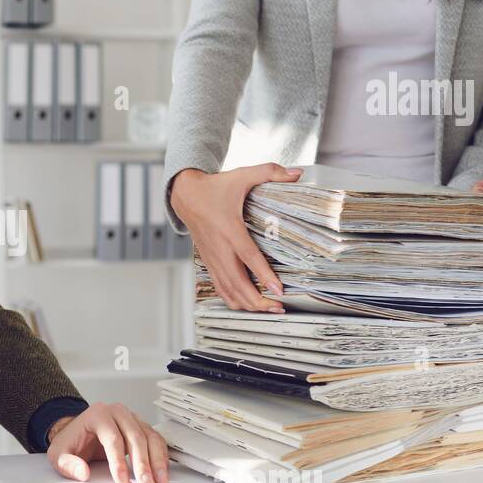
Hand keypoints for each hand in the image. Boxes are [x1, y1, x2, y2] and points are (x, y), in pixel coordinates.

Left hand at [46, 403, 169, 482]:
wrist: (77, 432)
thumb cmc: (71, 442)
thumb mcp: (58, 454)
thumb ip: (67, 464)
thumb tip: (82, 473)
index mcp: (97, 414)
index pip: (112, 438)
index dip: (119, 461)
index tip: (122, 480)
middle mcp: (117, 412)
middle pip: (134, 436)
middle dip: (142, 463)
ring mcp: (131, 418)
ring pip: (149, 437)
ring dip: (156, 460)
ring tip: (159, 480)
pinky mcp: (140, 426)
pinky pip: (155, 439)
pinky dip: (161, 455)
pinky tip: (162, 470)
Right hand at [168, 163, 301, 311]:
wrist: (185, 195)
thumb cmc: (215, 187)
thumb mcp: (242, 175)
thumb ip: (269, 172)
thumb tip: (297, 173)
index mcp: (229, 229)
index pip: (248, 257)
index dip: (264, 275)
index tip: (279, 290)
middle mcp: (220, 248)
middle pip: (237, 283)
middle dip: (258, 300)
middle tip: (279, 308)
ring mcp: (212, 258)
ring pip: (228, 290)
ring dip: (247, 304)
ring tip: (268, 310)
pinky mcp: (209, 263)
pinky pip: (220, 288)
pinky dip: (233, 300)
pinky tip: (248, 305)